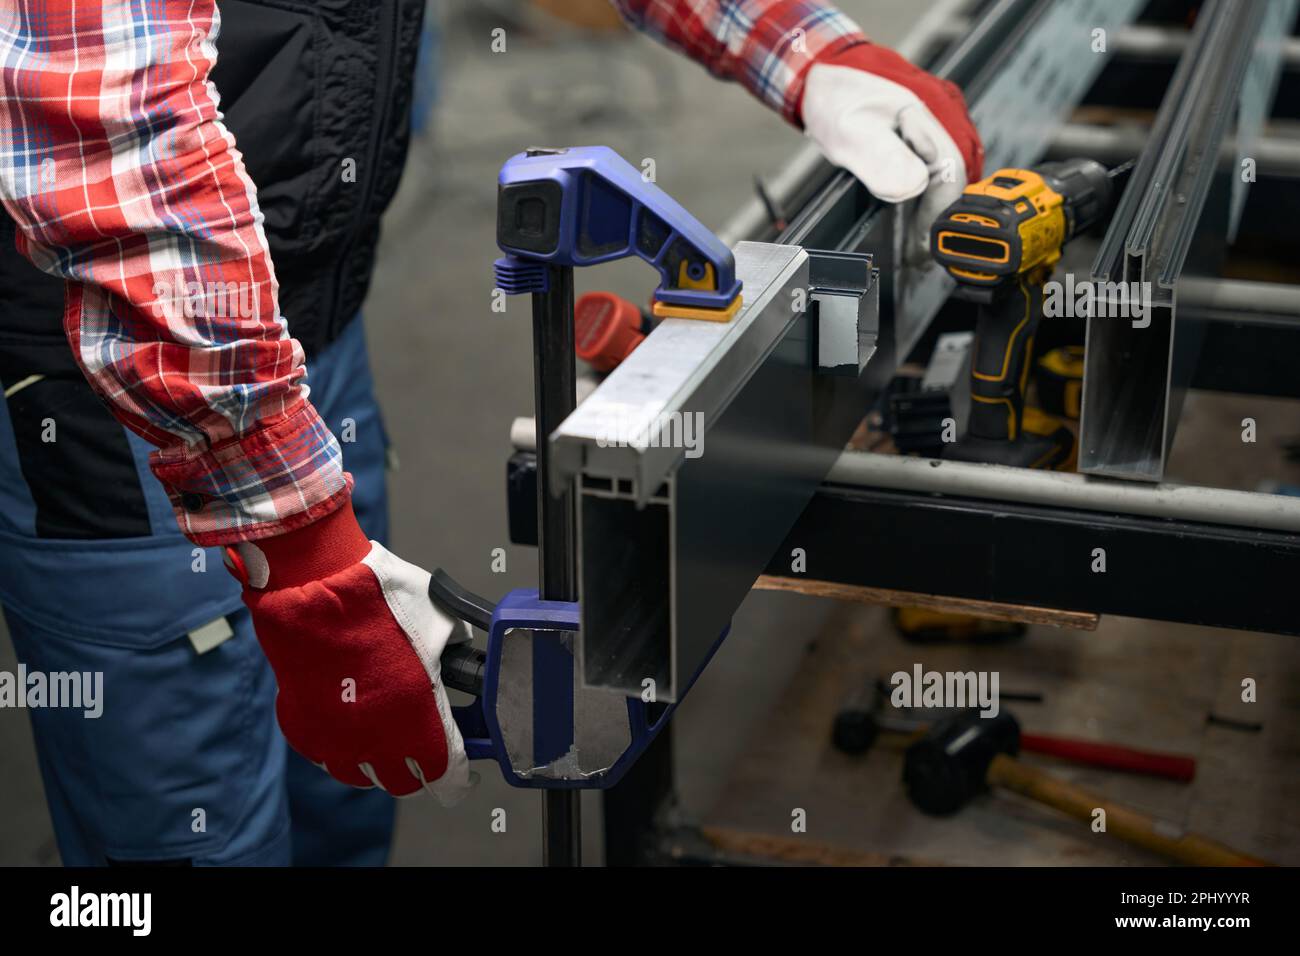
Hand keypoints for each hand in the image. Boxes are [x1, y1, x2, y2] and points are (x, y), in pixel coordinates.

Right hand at [224, 502, 471, 800]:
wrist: (317, 586)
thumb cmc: (380, 601)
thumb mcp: (441, 622)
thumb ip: (456, 649)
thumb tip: (462, 654)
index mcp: (418, 719)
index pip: (446, 774)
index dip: (459, 777)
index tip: (462, 773)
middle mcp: (377, 740)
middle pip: (405, 782)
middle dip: (421, 770)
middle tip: (426, 750)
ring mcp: (336, 739)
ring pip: (364, 776)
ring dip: (381, 762)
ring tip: (388, 739)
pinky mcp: (304, 729)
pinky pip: (328, 756)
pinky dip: (344, 747)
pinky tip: (353, 725)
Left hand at [801, 43, 982, 261]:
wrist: (824, 69)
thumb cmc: (836, 97)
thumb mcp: (852, 133)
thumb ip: (881, 160)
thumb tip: (914, 187)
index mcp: (934, 117)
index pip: (953, 178)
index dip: (938, 217)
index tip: (922, 246)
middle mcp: (946, 115)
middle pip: (958, 177)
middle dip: (940, 218)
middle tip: (919, 253)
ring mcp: (940, 118)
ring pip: (950, 172)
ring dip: (936, 206)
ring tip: (916, 239)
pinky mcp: (928, 125)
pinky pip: (938, 162)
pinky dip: (929, 190)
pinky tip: (913, 209)